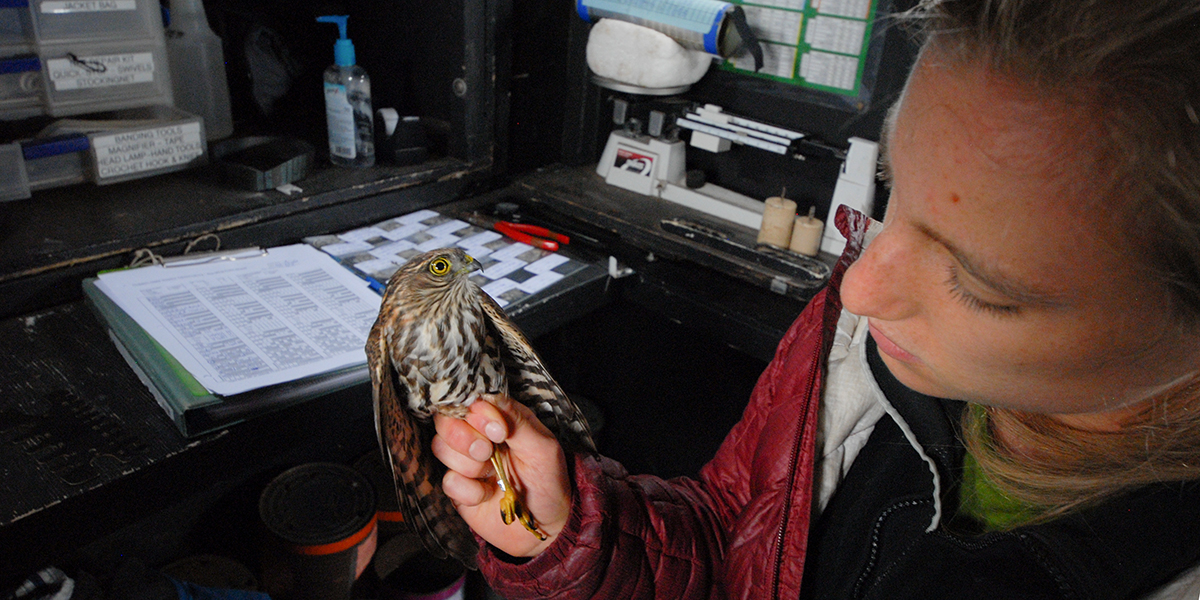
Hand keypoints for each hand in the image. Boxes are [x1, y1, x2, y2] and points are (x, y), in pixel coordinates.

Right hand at [432, 393, 571, 557]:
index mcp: (500, 419)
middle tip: (487, 453)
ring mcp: (466, 462)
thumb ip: (517, 422)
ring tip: (491, 474)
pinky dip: (468, 490)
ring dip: (468, 464)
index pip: (472, 401)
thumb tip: (490, 398)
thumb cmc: (549, 482)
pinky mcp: (459, 488)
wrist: (545, 527)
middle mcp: (479, 435)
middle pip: (446, 420)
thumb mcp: (543, 448)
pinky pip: (447, 481)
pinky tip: (486, 495)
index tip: (499, 432)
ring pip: (441, 447)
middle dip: (464, 437)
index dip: (477, 413)